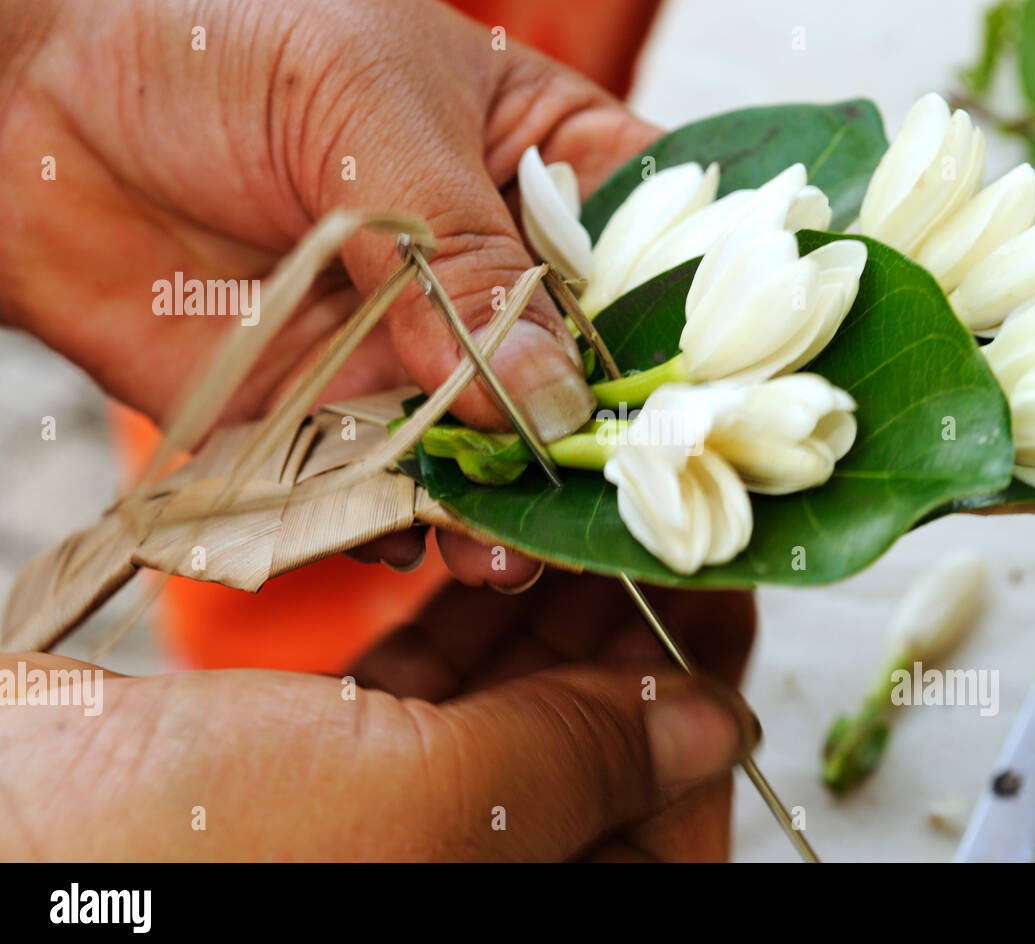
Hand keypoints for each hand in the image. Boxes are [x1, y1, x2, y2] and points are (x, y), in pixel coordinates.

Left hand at [0, 0, 658, 583]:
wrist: (34, 95)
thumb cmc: (216, 35)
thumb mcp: (371, 104)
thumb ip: (469, 253)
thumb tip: (555, 388)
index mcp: (539, 168)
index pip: (655, 259)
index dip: (692, 334)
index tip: (713, 405)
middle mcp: (492, 278)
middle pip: (585, 381)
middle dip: (600, 446)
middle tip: (610, 502)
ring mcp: (415, 353)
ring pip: (494, 453)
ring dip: (506, 507)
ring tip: (505, 548)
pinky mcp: (327, 413)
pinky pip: (385, 488)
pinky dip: (398, 522)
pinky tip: (405, 529)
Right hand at [0, 576, 756, 859]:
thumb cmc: (189, 862)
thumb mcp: (426, 809)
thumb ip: (576, 763)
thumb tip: (708, 730)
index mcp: (510, 903)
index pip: (661, 826)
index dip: (701, 705)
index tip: (721, 591)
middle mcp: (463, 870)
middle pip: (593, 753)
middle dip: (627, 634)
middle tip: (653, 522)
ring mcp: (392, 820)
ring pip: (511, 705)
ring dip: (548, 605)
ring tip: (582, 510)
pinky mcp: (320, 760)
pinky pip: (425, 684)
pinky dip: (461, 610)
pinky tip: (491, 539)